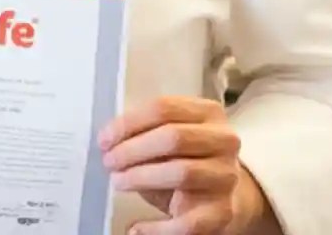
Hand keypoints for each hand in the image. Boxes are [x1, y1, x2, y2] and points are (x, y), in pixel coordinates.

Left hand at [98, 96, 270, 234]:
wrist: (220, 193)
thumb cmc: (185, 158)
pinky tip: (137, 228)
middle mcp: (224, 141)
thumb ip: (144, 131)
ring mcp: (226, 176)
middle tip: (109, 161)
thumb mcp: (167, 136)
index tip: (105, 139)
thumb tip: (108, 140)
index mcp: (208, 113)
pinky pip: (189, 222)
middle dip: (133, 150)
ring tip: (119, 182)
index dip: (128, 123)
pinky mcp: (224, 211)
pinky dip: (158, 228)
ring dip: (142, 177)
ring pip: (182, 172)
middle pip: (173, 138)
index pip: (163, 108)